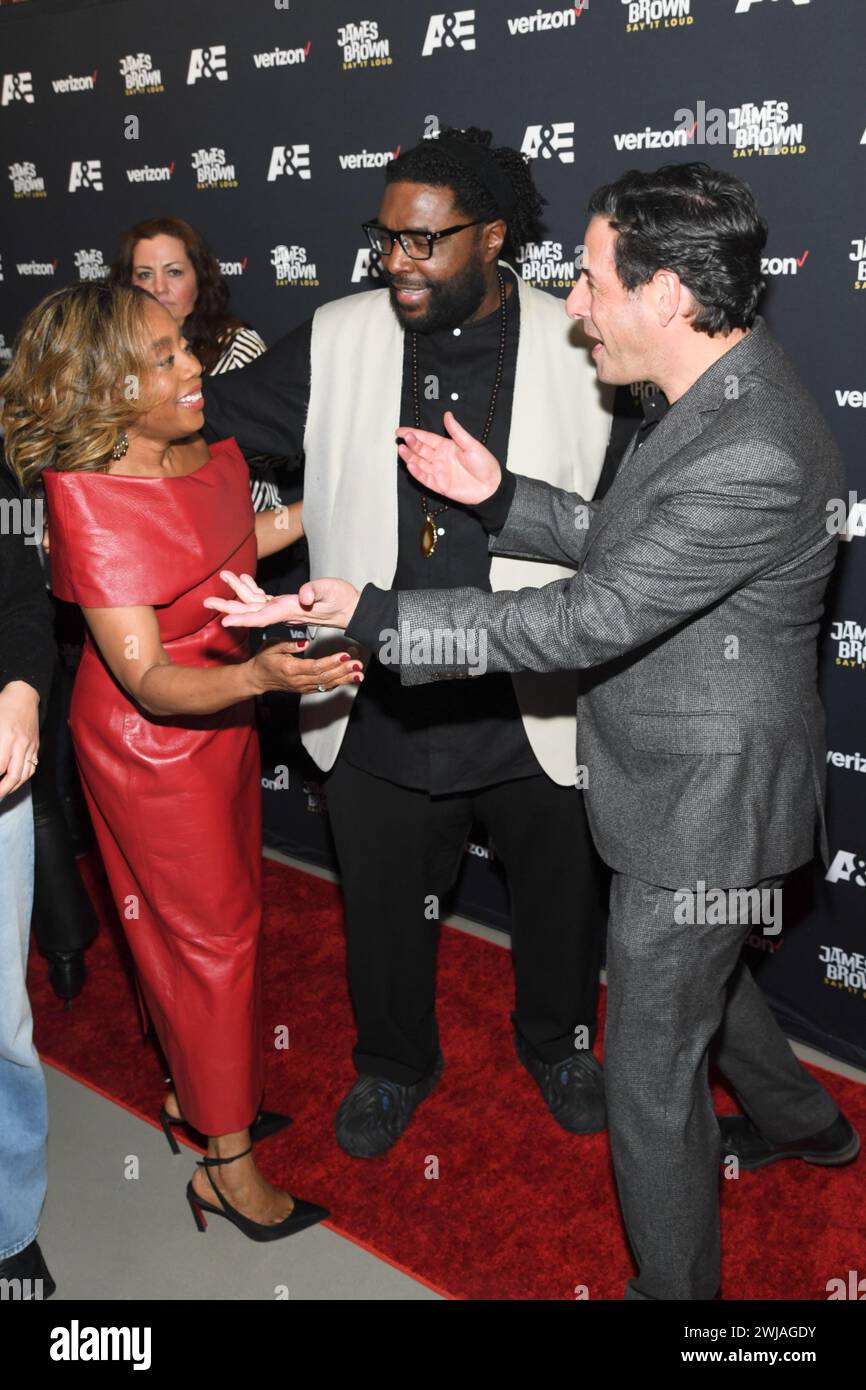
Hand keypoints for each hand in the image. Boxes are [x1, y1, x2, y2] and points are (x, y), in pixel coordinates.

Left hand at [0, 681, 39, 798]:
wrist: (23, 696)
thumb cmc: (3, 706)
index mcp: (5, 736)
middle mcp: (19, 744)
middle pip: (13, 775)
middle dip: (2, 790)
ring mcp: (30, 746)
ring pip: (24, 774)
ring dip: (12, 787)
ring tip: (3, 793)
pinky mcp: (36, 746)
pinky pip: (31, 767)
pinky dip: (23, 778)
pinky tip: (15, 782)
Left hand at [204, 572, 359, 631]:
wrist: (351, 609)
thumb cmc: (343, 600)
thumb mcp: (332, 591)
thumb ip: (317, 592)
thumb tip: (305, 595)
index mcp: (289, 609)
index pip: (260, 617)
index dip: (241, 619)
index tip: (223, 622)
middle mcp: (283, 611)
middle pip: (250, 611)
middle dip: (228, 607)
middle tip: (206, 603)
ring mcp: (283, 608)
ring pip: (254, 603)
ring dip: (237, 592)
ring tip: (223, 576)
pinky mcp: (287, 604)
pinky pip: (263, 599)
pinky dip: (252, 589)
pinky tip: (245, 580)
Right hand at [249, 640, 363, 694]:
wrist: (257, 678)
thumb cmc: (264, 659)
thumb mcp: (271, 646)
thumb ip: (288, 644)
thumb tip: (305, 641)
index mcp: (290, 669)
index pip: (314, 666)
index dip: (331, 662)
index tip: (344, 656)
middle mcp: (297, 680)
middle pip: (324, 677)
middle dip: (342, 670)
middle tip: (357, 664)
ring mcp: (302, 687)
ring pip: (326, 684)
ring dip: (344, 679)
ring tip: (359, 674)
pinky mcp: (305, 689)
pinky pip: (323, 688)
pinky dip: (337, 683)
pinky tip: (348, 679)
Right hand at [396, 410, 501, 505]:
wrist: (491, 487)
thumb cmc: (485, 464)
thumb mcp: (471, 444)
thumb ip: (457, 431)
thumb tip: (447, 415)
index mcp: (447, 446)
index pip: (426, 438)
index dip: (413, 434)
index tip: (401, 431)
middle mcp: (440, 458)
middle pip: (420, 450)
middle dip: (411, 443)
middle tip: (404, 438)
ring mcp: (439, 472)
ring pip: (419, 463)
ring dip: (410, 457)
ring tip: (401, 450)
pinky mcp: (439, 485)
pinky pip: (425, 478)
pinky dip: (417, 472)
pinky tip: (411, 465)